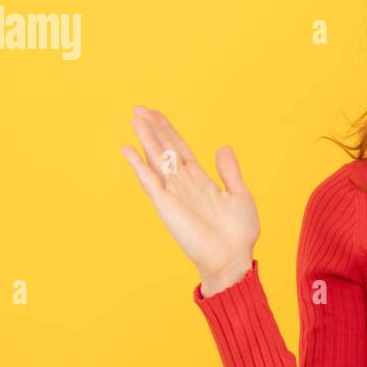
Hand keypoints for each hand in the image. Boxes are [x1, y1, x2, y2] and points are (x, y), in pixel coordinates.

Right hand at [121, 106, 260, 283]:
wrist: (233, 257)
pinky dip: (138, 165)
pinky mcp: (166, 205)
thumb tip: (222, 147)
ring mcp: (173, 194)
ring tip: (135, 118)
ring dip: (146, 138)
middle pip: (165, 149)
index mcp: (200, 181)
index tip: (157, 114)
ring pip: (156, 159)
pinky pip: (149, 181)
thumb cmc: (239, 233)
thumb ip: (229, 171)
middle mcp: (184, 184)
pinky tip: (127, 149)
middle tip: (139, 109)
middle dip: (153, 129)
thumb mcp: (239, 194)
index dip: (169, 131)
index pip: (181, 149)